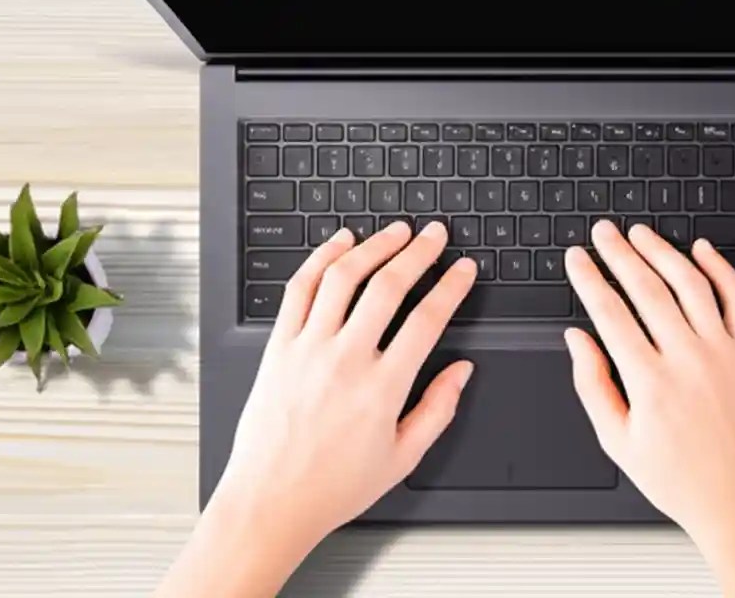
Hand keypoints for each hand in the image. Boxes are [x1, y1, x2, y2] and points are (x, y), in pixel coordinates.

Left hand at [221, 220, 475, 540]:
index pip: (427, 319)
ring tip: (395, 233)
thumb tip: (461, 373)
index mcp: (383, 389)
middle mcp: (345, 361)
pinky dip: (320, 258)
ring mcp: (308, 349)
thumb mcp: (402, 458)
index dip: (452, 286)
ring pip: (343, 277)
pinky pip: (299, 289)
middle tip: (434, 235)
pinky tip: (339, 244)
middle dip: (419, 252)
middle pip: (389, 286)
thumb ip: (438, 410)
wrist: (270, 501)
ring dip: (374, 246)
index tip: (464, 269)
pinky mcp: (278, 348)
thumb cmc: (332, 486)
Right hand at [564, 221, 734, 596]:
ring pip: (690, 284)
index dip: (588, 279)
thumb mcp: (618, 443)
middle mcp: (688, 359)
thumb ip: (592, 386)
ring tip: (640, 233)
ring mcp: (723, 353)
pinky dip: (720, 269)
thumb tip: (577, 341)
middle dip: (618, 253)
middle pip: (647, 288)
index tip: (577, 258)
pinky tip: (701, 250)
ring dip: (662, 251)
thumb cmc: (681, 480)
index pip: (610, 313)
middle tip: (602, 232)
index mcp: (650, 382)